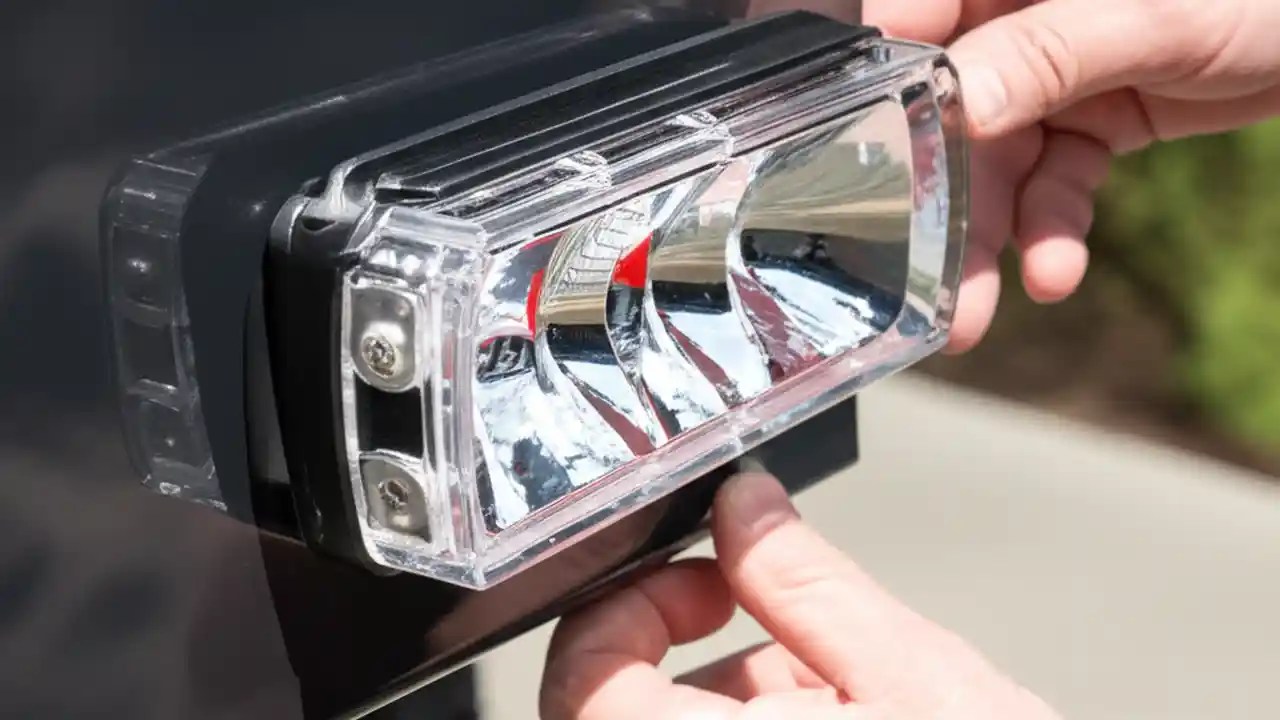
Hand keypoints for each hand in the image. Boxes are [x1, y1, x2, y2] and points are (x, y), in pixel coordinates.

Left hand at [540, 473, 1059, 718]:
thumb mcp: (914, 681)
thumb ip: (807, 583)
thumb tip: (742, 503)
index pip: (580, 680)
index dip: (630, 605)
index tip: (710, 578)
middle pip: (624, 713)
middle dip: (712, 657)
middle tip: (797, 636)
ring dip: (747, 707)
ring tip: (853, 700)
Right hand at [860, 0, 1279, 351]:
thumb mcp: (1150, 16)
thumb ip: (1047, 55)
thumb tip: (959, 106)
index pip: (909, 23)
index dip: (877, 93)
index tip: (853, 167)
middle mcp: (1013, 19)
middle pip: (946, 115)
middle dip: (933, 204)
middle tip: (913, 283)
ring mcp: (1051, 72)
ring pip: (996, 163)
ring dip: (988, 241)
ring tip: (972, 318)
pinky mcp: (1089, 117)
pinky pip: (1054, 180)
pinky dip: (1052, 228)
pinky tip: (1053, 273)